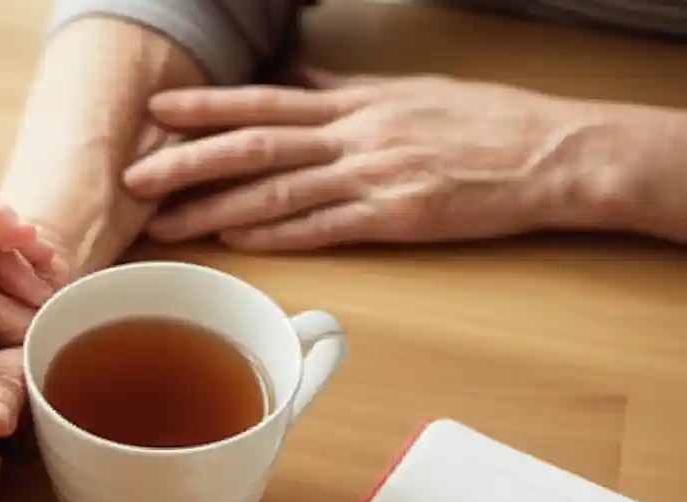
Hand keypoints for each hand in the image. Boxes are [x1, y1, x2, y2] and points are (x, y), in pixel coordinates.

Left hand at [125, 70, 610, 249]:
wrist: (552, 154)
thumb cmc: (481, 122)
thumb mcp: (406, 93)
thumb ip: (342, 91)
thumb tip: (293, 76)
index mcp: (355, 104)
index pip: (263, 100)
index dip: (205, 106)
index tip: (156, 113)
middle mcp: (355, 137)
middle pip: (254, 145)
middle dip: (187, 161)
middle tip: (135, 175)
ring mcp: (373, 179)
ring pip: (277, 191)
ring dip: (215, 208)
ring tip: (167, 222)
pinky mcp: (396, 220)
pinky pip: (324, 228)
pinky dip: (276, 236)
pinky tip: (236, 241)